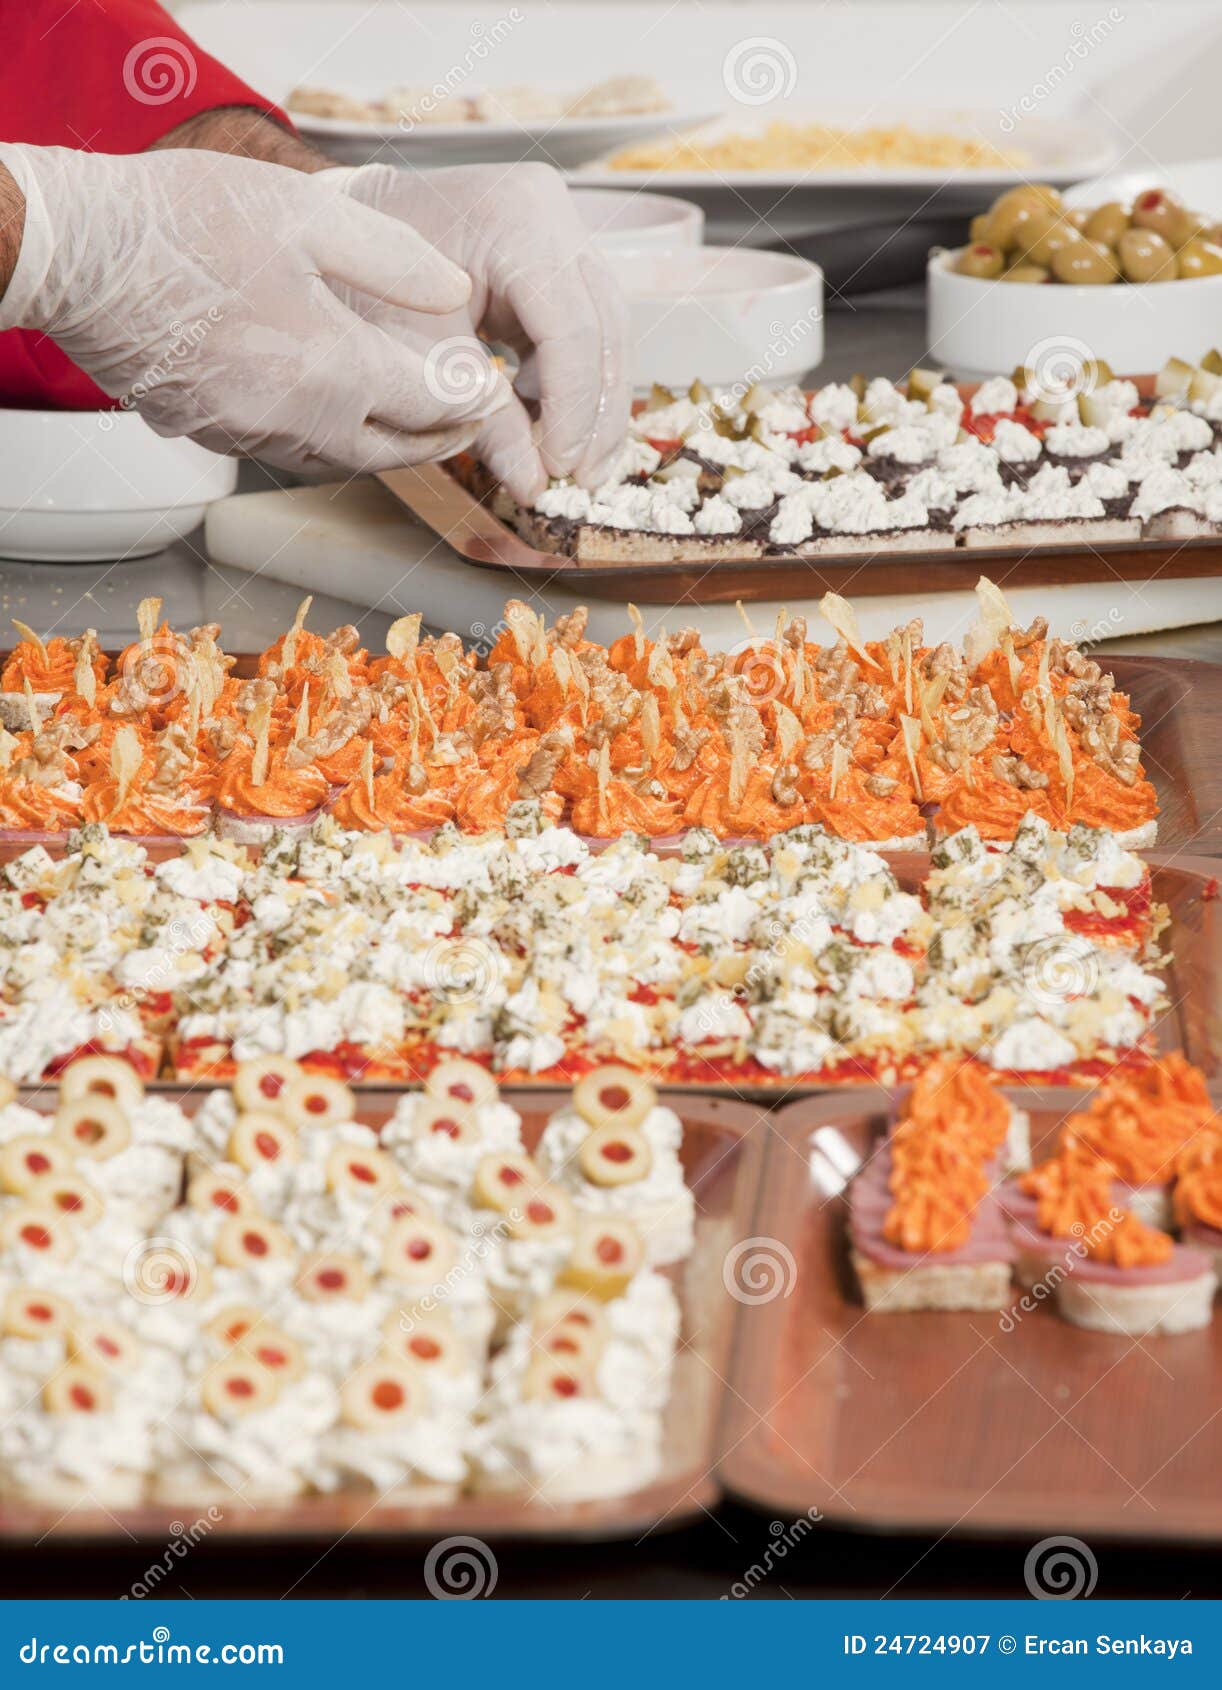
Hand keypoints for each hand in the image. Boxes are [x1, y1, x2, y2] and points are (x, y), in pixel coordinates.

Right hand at [0, 144, 512, 473]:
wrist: (81, 255)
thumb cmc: (189, 223)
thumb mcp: (311, 215)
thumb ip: (396, 259)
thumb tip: (458, 294)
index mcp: (334, 369)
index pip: (429, 404)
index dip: (470, 400)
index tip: (494, 392)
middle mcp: (297, 419)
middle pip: (392, 451)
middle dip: (437, 441)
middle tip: (468, 426)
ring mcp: (247, 432)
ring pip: (339, 459)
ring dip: (382, 446)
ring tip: (408, 424)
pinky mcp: (207, 430)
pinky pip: (285, 448)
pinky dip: (324, 439)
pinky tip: (330, 413)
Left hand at [326, 162, 631, 502]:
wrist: (334, 232)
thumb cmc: (361, 281)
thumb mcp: (418, 356)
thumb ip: (481, 418)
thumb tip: (533, 484)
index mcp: (518, 218)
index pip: (570, 328)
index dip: (575, 407)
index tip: (562, 468)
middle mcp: (552, 213)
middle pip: (603, 328)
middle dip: (597, 414)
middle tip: (583, 480)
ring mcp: (559, 230)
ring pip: (606, 331)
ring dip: (596, 406)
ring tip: (577, 468)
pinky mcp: (554, 259)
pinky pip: (583, 328)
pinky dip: (573, 384)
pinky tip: (555, 431)